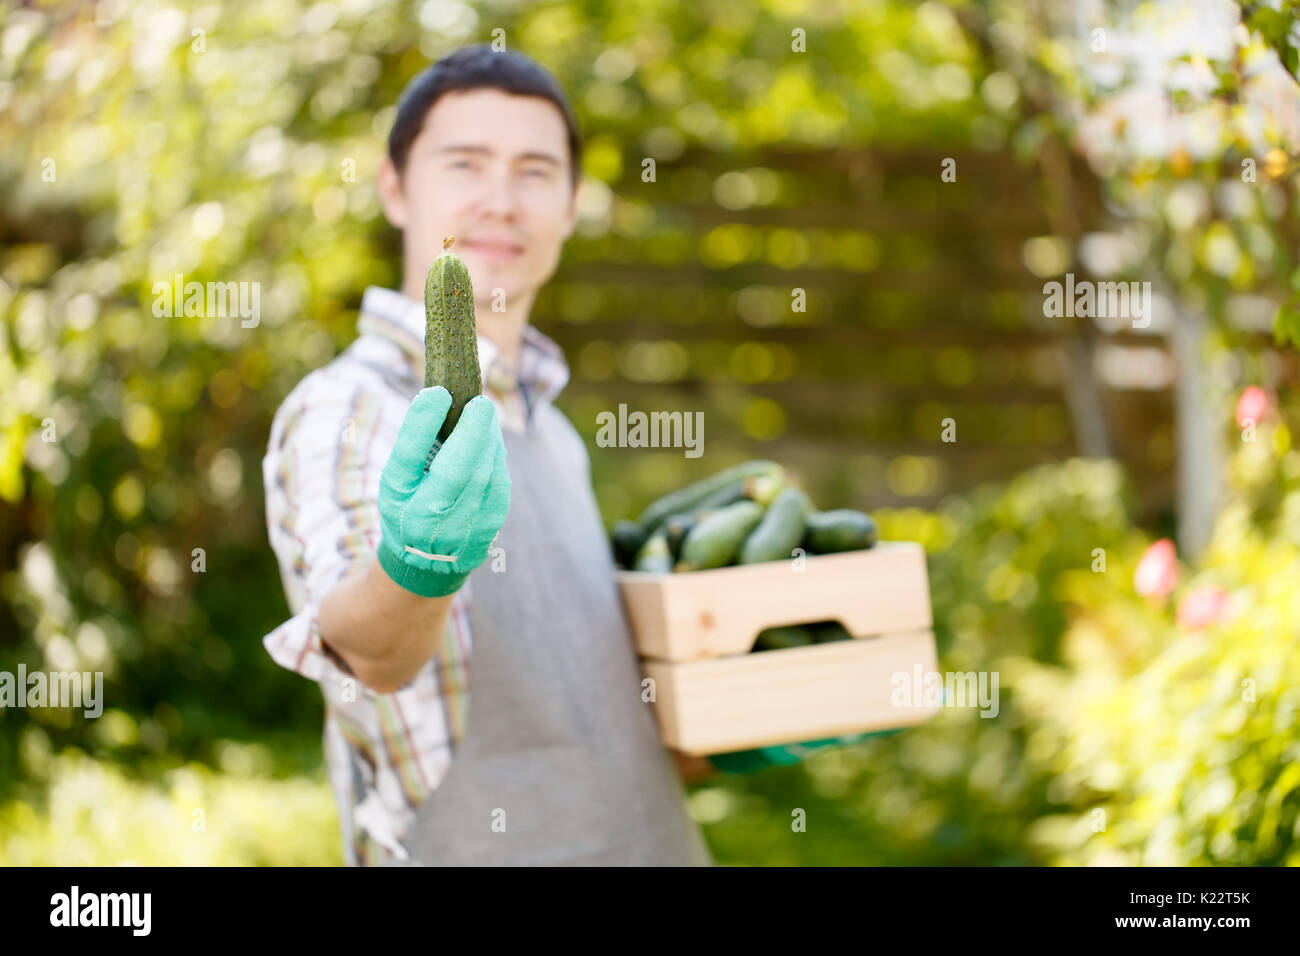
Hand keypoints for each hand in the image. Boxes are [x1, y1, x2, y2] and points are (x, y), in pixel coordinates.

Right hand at [376, 387, 510, 597]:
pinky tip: (490, 442)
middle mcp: (427, 518)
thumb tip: (445, 398)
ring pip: (485, 475)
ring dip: (489, 440)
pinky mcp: (488, 527)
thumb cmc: (409, 505)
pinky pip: (499, 483)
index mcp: (397, 499)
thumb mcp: (399, 480)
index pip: (408, 457)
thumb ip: (416, 446)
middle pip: (456, 471)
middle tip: (480, 403)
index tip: (438, 393)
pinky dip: (496, 457)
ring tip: (483, 417)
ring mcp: (461, 528)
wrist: (426, 563)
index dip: (423, 423)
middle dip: (472, 432)